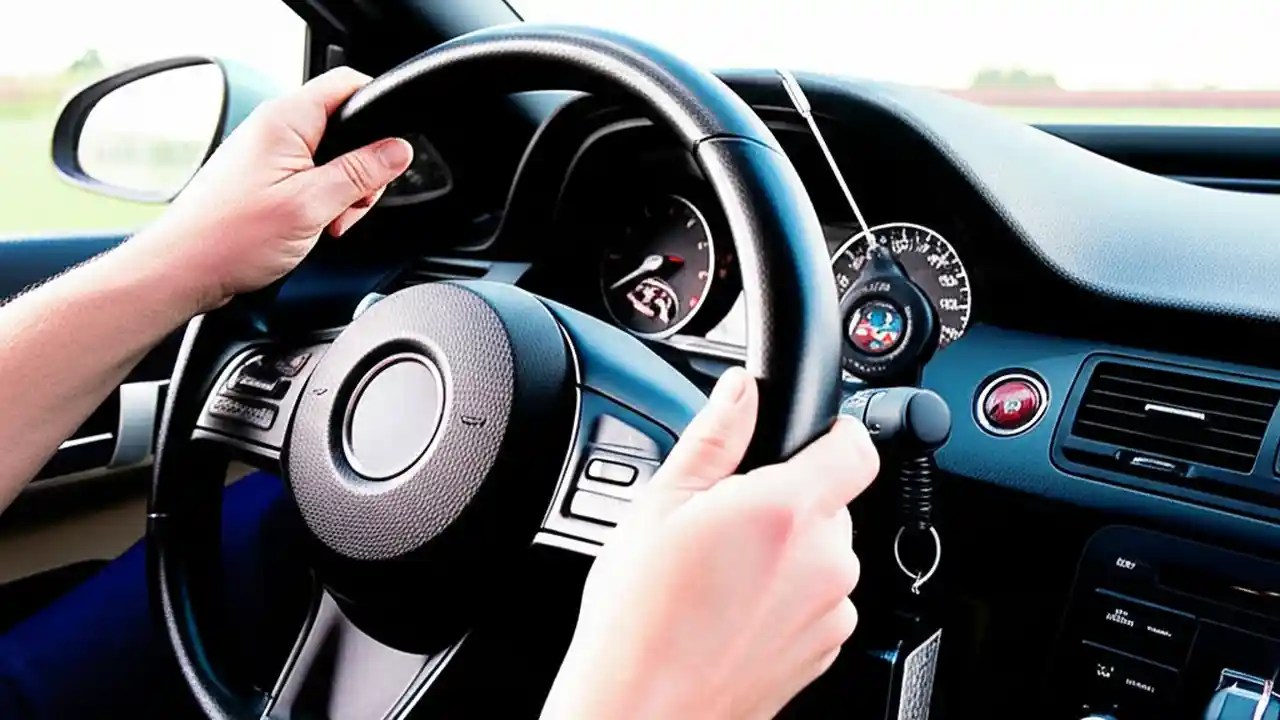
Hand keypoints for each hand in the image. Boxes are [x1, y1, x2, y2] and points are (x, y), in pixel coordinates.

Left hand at [128, 67, 412, 313]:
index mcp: (286, 120)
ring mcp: (270, 155)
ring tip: (326, 224)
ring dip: (343, 195)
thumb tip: (398, 151)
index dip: (378, 109)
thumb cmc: (230, 237)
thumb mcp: (313, 204)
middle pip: (347, 130)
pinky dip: (322, 205)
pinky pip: (312, 181)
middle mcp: (276, 130)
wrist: (185, 269)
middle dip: (362, 172)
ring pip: (332, 161)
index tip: (392, 150)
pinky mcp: (267, 179)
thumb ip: (361, 174)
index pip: (347, 85)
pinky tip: (313, 228)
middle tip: (350, 206)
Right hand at [543, 368, 878, 719]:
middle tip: (725, 522)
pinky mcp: (824, 649)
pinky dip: (788, 597)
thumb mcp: (660, 506)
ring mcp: (829, 610)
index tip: (805, 439)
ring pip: (824, 554)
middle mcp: (824, 560)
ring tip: (721, 574)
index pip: (856, 446)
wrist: (642, 707)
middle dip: (788, 501)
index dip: (832, 433)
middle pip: (832, 503)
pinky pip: (819, 600)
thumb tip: (738, 391)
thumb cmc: (640, 618)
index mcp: (787, 510)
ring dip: (789, 552)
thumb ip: (713, 437)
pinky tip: (733, 609)